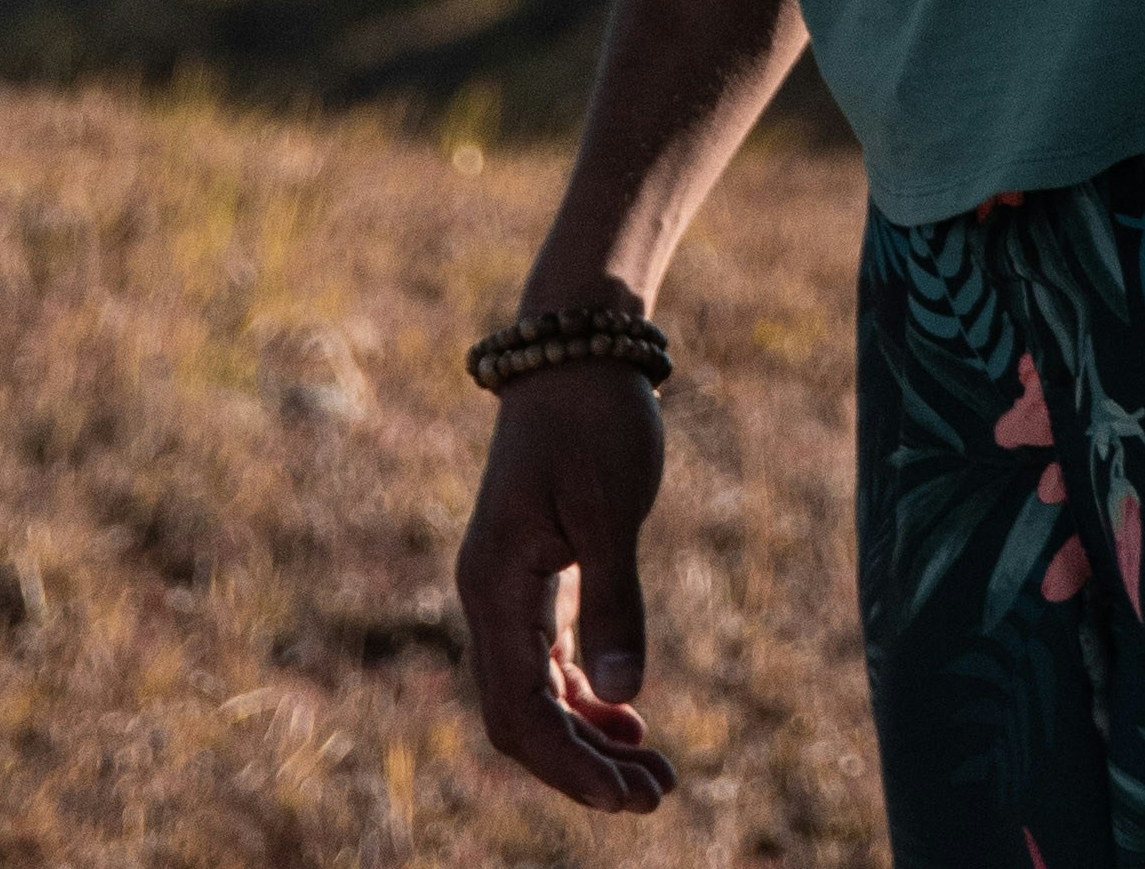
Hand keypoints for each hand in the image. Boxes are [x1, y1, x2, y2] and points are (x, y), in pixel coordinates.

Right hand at [455, 366, 681, 814]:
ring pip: (537, 695)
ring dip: (587, 742)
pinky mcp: (537, 575)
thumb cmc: (594, 417)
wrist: (577, 344)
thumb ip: (616, 599)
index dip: (568, 766)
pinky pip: (549, 662)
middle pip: (522, 718)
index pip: (519, 709)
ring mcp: (510, 587)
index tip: (625, 798)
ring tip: (653, 778)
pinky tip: (630, 722)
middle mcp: (490, 596)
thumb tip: (625, 697)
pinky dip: (586, 700)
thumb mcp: (610, 506)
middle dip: (580, 769)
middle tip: (654, 799)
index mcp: (494, 584)